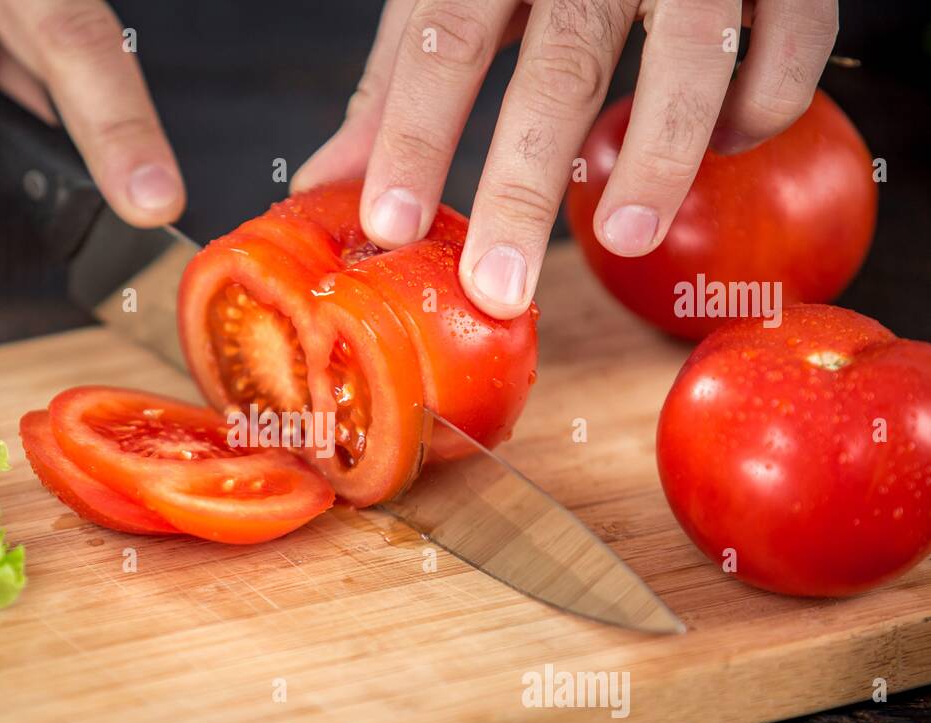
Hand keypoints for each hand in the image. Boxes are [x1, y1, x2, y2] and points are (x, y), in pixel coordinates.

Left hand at [293, 0, 838, 317]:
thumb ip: (400, 80)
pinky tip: (723, 150)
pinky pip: (788, 50)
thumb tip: (325, 183)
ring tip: (622, 237)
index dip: (415, 137)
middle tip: (498, 287)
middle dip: (524, 187)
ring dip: (658, 155)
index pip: (444, 43)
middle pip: (559, 68)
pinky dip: (760, 111)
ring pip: (691, 55)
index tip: (391, 227)